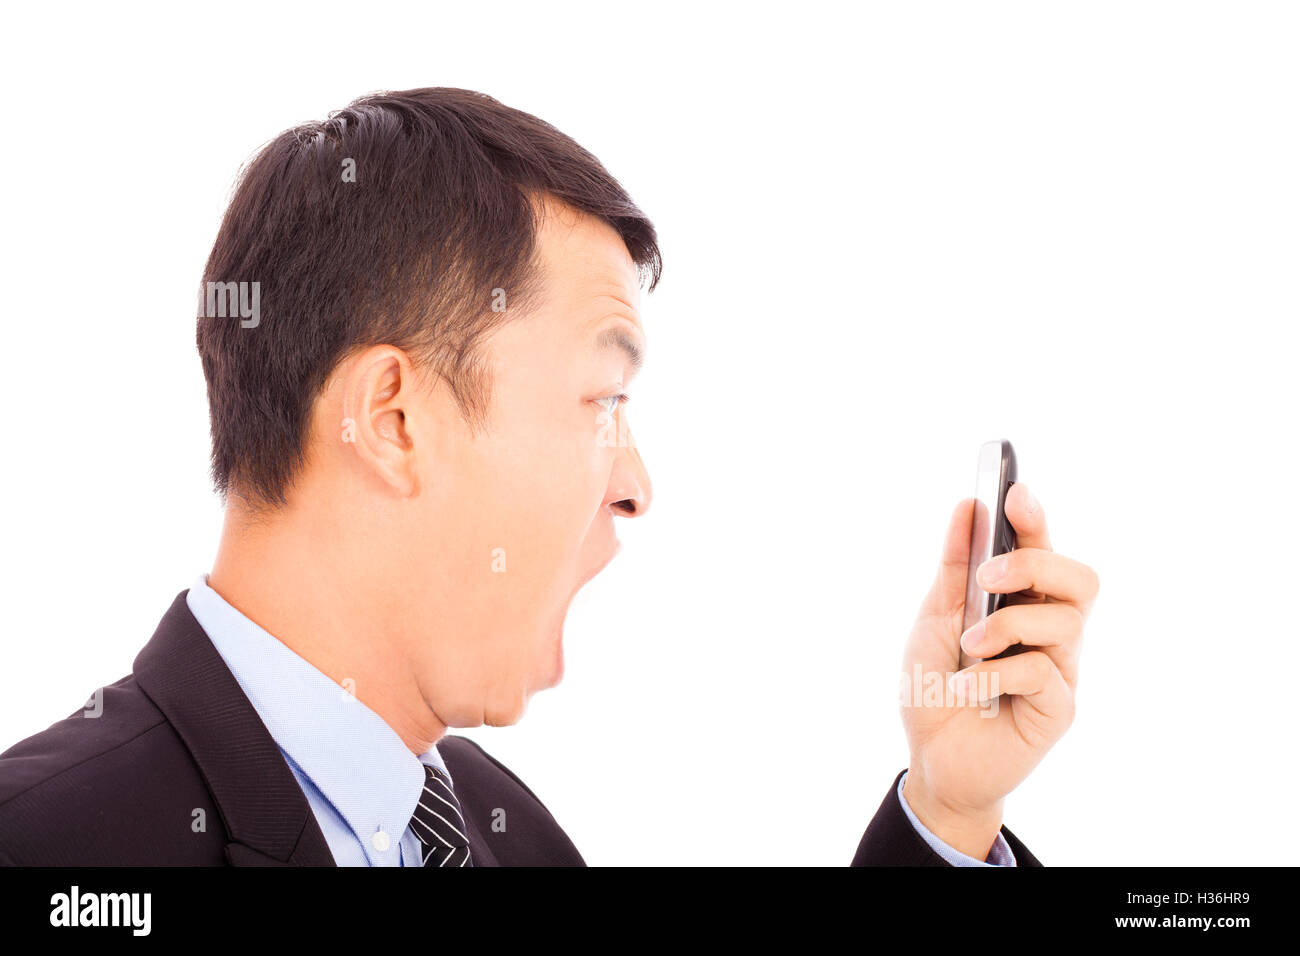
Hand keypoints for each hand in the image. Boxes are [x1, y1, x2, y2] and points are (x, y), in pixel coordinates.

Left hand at [899, 483, 1098, 858]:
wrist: (931, 758)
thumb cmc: (935, 687)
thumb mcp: (933, 619)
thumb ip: (954, 568)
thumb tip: (967, 505)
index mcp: (1021, 602)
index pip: (1043, 549)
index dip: (1035, 519)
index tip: (1014, 492)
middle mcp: (1050, 630)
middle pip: (1080, 578)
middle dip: (1035, 563)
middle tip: (986, 577)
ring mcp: (1061, 669)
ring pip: (1066, 621)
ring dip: (1006, 625)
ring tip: (968, 647)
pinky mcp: (1060, 708)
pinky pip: (1043, 672)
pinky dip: (997, 673)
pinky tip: (969, 688)